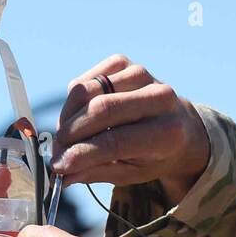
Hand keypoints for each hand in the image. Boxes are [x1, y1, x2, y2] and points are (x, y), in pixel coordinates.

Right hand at [53, 54, 210, 203]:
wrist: (179, 124)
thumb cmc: (153, 154)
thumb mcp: (131, 172)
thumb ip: (96, 171)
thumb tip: (60, 173)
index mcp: (168, 132)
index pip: (115, 141)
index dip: (81, 153)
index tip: (58, 166)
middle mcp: (159, 98)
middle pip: (100, 110)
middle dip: (70, 133)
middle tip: (56, 151)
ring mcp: (141, 74)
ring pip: (87, 92)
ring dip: (67, 118)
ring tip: (66, 138)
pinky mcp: (123, 63)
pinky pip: (85, 82)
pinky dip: (74, 102)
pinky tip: (79, 118)